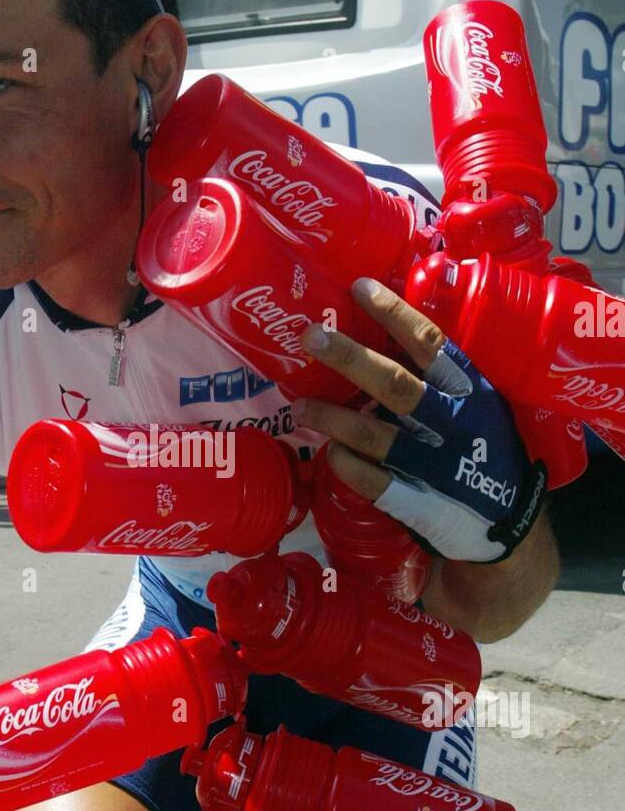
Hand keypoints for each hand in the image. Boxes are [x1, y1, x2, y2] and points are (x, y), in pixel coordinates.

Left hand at [292, 277, 547, 561]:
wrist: (510, 523)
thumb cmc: (485, 451)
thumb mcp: (478, 406)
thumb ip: (439, 380)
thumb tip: (383, 337)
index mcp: (470, 391)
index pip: (431, 343)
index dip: (394, 314)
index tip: (359, 288)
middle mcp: (453, 422)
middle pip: (395, 383)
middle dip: (349, 357)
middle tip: (310, 337)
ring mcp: (435, 464)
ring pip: (376, 434)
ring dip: (333, 417)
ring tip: (300, 406)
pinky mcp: (420, 503)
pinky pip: (373, 480)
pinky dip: (347, 464)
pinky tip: (330, 452)